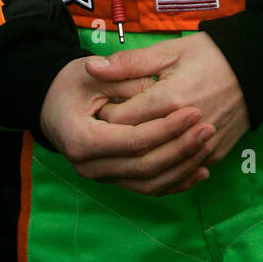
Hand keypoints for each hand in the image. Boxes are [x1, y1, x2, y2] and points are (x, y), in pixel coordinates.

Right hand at [39, 56, 216, 195]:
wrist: (54, 105)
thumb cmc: (73, 84)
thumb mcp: (93, 73)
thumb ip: (124, 78)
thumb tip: (153, 86)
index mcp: (82, 139)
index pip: (132, 141)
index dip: (165, 129)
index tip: (193, 112)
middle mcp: (90, 166)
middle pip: (143, 166)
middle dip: (180, 149)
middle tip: (208, 128)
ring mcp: (102, 177)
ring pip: (149, 183)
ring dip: (183, 167)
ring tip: (209, 145)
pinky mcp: (115, 179)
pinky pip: (148, 188)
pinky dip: (176, 182)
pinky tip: (200, 170)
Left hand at [86, 32, 250, 191]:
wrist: (257, 66)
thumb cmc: (210, 54)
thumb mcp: (169, 51)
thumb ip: (128, 63)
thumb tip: (90, 67)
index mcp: (170, 99)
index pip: (120, 122)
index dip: (101, 118)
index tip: (95, 109)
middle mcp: (186, 129)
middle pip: (135, 151)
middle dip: (114, 144)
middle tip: (102, 132)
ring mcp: (203, 146)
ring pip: (158, 172)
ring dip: (134, 166)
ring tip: (120, 151)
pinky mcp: (215, 155)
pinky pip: (181, 175)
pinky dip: (161, 173)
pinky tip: (148, 164)